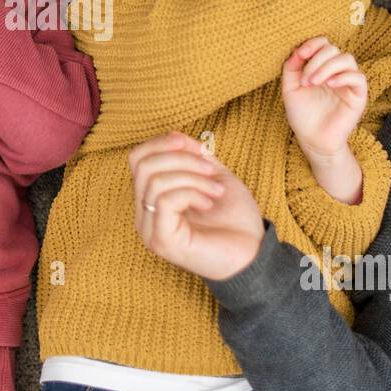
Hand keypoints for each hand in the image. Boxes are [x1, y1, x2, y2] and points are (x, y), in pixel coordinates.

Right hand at [129, 132, 265, 281]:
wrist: (253, 253)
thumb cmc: (234, 218)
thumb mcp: (212, 175)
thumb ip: (193, 156)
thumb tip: (177, 137)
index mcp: (150, 198)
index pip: (138, 158)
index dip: (164, 143)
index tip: (197, 147)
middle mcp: (143, 214)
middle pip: (143, 165)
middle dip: (182, 159)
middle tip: (212, 171)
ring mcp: (149, 229)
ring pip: (154, 181)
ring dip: (193, 178)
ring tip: (216, 191)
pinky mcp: (161, 241)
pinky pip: (164, 201)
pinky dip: (191, 194)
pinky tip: (209, 205)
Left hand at [281, 37, 366, 159]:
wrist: (313, 140)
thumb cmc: (302, 115)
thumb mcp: (290, 88)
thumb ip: (291, 67)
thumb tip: (297, 50)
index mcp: (320, 67)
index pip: (323, 44)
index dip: (312, 44)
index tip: (300, 54)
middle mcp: (335, 72)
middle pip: (333, 49)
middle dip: (316, 61)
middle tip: (305, 80)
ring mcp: (348, 82)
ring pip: (347, 59)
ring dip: (327, 67)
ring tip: (314, 83)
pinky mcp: (359, 95)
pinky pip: (358, 77)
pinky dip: (343, 77)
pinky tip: (329, 85)